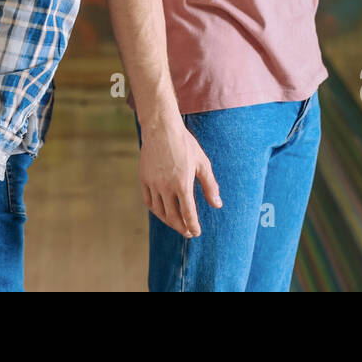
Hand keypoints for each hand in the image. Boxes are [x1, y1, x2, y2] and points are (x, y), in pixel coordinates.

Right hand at [139, 114, 220, 237]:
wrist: (161, 128)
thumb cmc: (185, 144)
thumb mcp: (202, 163)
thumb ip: (210, 186)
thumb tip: (217, 205)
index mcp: (182, 184)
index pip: (188, 214)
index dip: (193, 226)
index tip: (196, 232)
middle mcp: (166, 187)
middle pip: (173, 217)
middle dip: (181, 228)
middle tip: (188, 232)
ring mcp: (153, 183)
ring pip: (159, 212)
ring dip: (169, 222)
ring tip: (177, 224)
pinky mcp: (144, 179)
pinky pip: (148, 201)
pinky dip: (156, 210)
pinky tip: (162, 212)